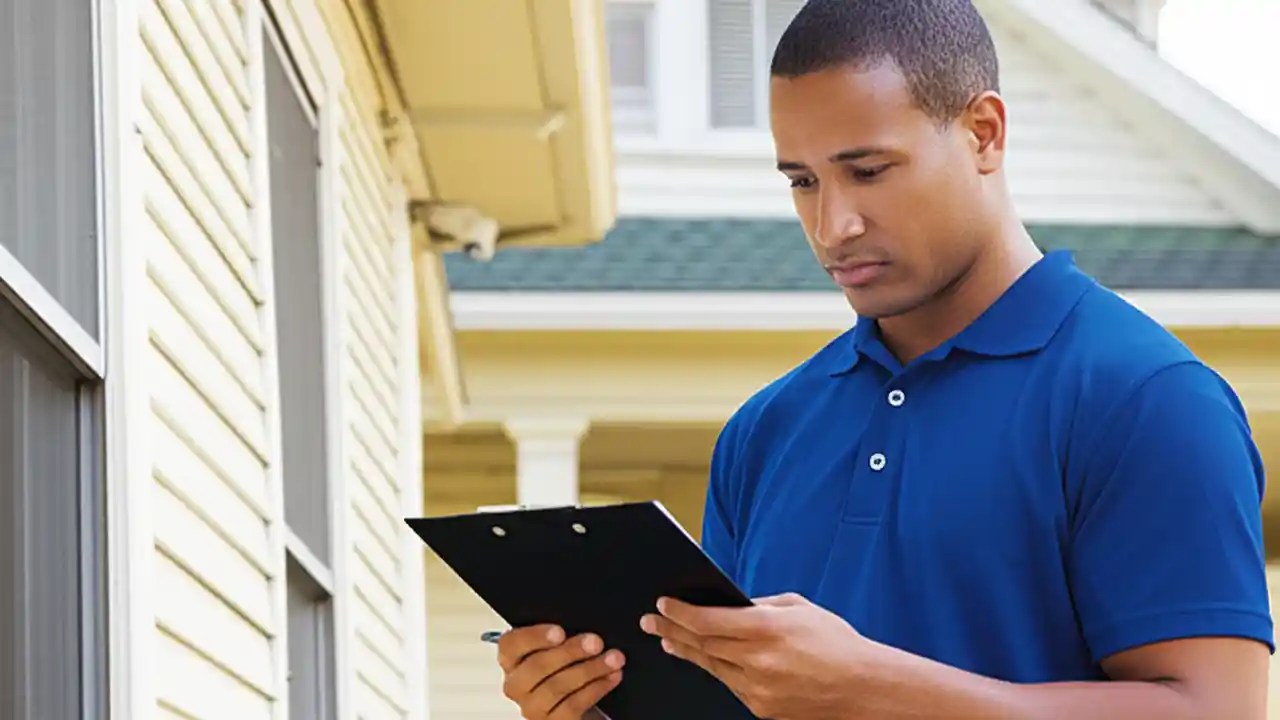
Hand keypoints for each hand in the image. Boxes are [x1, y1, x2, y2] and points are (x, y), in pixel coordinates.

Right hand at [496, 624, 626, 719]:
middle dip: (570, 652)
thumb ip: (562, 635)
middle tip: (596, 642)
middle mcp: (517, 685)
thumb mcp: (560, 645)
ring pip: (557, 687)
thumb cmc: (565, 666)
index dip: (534, 637)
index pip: (511, 645)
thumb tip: (583, 623)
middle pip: (536, 667)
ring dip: (590, 670)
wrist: (575, 700)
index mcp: (512, 660)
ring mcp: (533, 707)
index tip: (560, 631)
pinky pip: (573, 706)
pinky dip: (596, 688)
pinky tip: (611, 677)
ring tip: (613, 658)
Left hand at [640, 593, 869, 719]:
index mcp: (767, 629)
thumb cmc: (835, 642)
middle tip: (650, 621)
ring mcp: (758, 689)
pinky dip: (715, 669)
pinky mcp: (761, 709)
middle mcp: (758, 661)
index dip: (679, 612)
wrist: (862, 688)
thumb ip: (759, 606)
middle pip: (701, 644)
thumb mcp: (798, 607)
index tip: (662, 604)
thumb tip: (727, 604)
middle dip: (671, 630)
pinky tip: (703, 659)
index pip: (707, 620)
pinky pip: (730, 685)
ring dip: (685, 651)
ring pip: (711, 667)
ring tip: (668, 639)